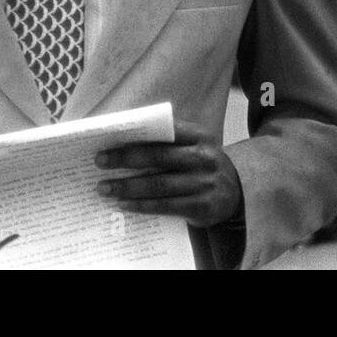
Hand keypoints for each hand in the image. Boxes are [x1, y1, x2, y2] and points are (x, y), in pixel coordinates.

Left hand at [94, 120, 242, 227]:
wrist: (236, 193)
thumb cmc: (201, 165)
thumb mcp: (194, 147)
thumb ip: (168, 141)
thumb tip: (122, 142)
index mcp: (199, 136)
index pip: (165, 130)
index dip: (136, 134)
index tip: (109, 137)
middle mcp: (204, 157)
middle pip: (158, 156)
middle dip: (126, 158)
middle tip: (100, 161)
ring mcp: (204, 182)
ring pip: (159, 184)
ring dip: (128, 186)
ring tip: (104, 187)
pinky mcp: (202, 206)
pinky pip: (165, 206)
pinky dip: (141, 205)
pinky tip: (123, 204)